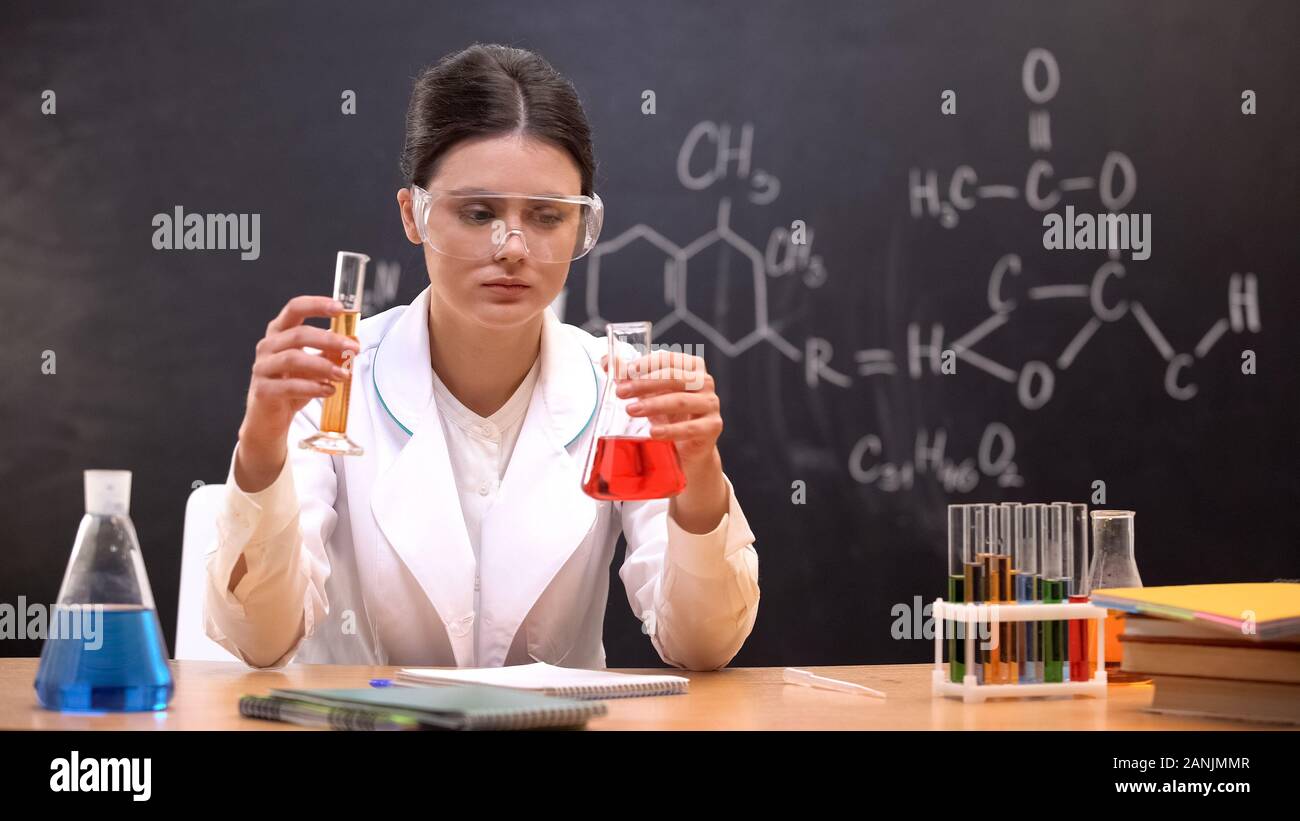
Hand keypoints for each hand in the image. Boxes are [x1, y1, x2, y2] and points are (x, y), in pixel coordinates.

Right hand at [235, 295, 359, 491]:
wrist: (269, 420)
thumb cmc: (292, 387)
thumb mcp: (314, 367)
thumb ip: (329, 353)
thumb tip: (353, 342)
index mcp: (279, 333)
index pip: (295, 309)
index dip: (316, 305)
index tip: (340, 308)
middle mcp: (268, 346)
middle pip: (299, 334)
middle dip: (330, 340)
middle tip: (354, 349)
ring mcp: (262, 368)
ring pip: (293, 359)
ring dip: (323, 365)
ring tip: (344, 375)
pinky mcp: (263, 390)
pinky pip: (289, 386)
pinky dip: (313, 387)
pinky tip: (329, 391)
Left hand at [602, 349, 727, 532]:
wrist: (688, 448)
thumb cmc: (669, 414)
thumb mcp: (650, 393)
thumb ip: (631, 376)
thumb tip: (606, 361)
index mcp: (692, 367)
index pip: (670, 359)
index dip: (648, 363)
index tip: (627, 371)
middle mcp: (705, 382)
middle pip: (674, 378)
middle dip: (645, 384)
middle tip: (621, 392)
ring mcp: (711, 404)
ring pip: (681, 401)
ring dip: (654, 405)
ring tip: (631, 411)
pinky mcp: (712, 427)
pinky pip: (691, 428)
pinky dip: (670, 431)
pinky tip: (654, 433)